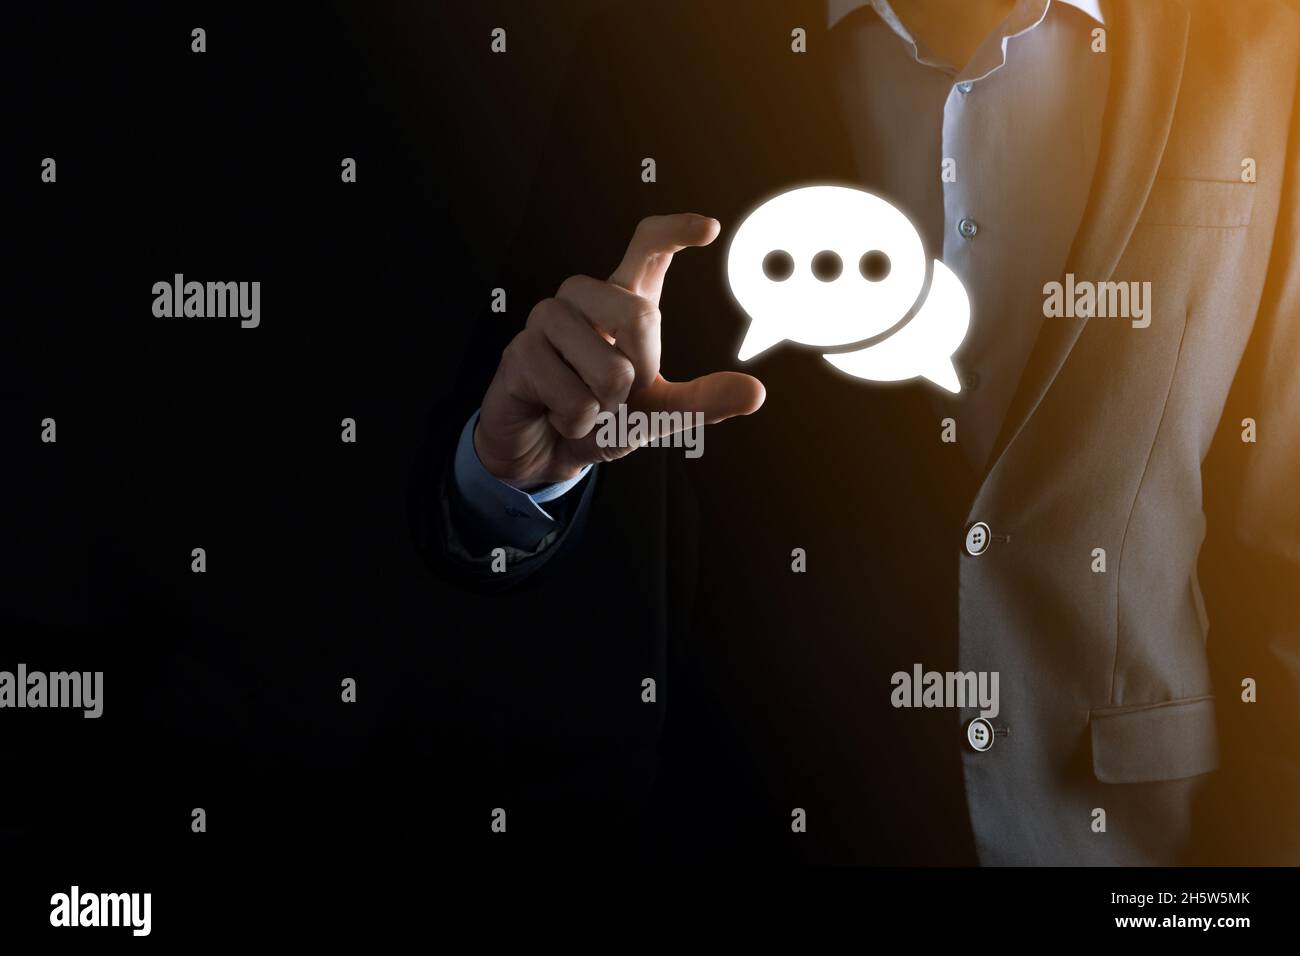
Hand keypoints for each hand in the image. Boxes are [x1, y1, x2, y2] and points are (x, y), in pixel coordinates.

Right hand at [475, 213, 765, 487]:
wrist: (544, 448)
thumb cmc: (600, 417)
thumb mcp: (658, 413)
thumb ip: (703, 402)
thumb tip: (755, 393)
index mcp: (621, 300)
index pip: (647, 247)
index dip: (676, 231)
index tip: (710, 229)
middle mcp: (583, 298)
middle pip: (638, 315)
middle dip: (642, 374)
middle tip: (616, 395)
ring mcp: (547, 320)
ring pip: (609, 368)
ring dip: (605, 408)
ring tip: (584, 405)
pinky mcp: (519, 352)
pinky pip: (575, 401)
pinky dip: (577, 425)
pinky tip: (557, 414)